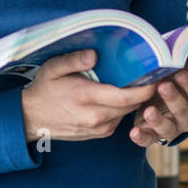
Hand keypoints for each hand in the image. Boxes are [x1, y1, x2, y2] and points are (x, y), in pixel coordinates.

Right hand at [21, 48, 159, 142]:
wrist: (32, 118)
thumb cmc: (44, 90)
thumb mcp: (53, 68)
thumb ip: (74, 60)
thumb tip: (95, 54)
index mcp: (86, 98)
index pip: (126, 96)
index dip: (145, 88)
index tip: (156, 76)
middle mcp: (95, 117)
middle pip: (131, 105)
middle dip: (143, 92)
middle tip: (150, 75)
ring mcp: (98, 128)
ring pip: (126, 112)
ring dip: (133, 100)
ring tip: (134, 84)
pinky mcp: (98, 133)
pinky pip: (118, 119)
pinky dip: (121, 108)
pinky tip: (116, 96)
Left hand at [129, 43, 187, 146]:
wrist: (165, 93)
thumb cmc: (182, 79)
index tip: (181, 74)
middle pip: (183, 111)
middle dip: (173, 99)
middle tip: (163, 86)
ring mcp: (172, 126)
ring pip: (168, 128)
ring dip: (158, 120)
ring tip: (149, 111)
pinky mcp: (154, 133)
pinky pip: (149, 139)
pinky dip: (142, 137)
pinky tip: (134, 132)